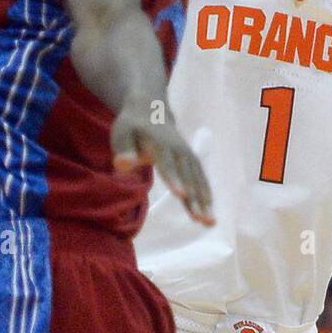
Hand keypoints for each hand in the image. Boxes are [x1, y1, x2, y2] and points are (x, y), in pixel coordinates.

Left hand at [112, 98, 213, 225]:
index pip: (167, 162)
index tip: (181, 195)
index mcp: (159, 142)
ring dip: (204, 201)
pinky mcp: (192, 160)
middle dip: (194, 197)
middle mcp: (178, 148)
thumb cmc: (131, 127)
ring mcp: (187, 154)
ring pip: (197, 179)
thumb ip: (124, 150)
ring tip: (209, 222)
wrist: (151, 110)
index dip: (174, 178)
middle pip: (187, 174)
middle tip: (200, 218)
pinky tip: (209, 213)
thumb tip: (122, 164)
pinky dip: (206, 195)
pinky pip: (201, 179)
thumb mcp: (122, 134)